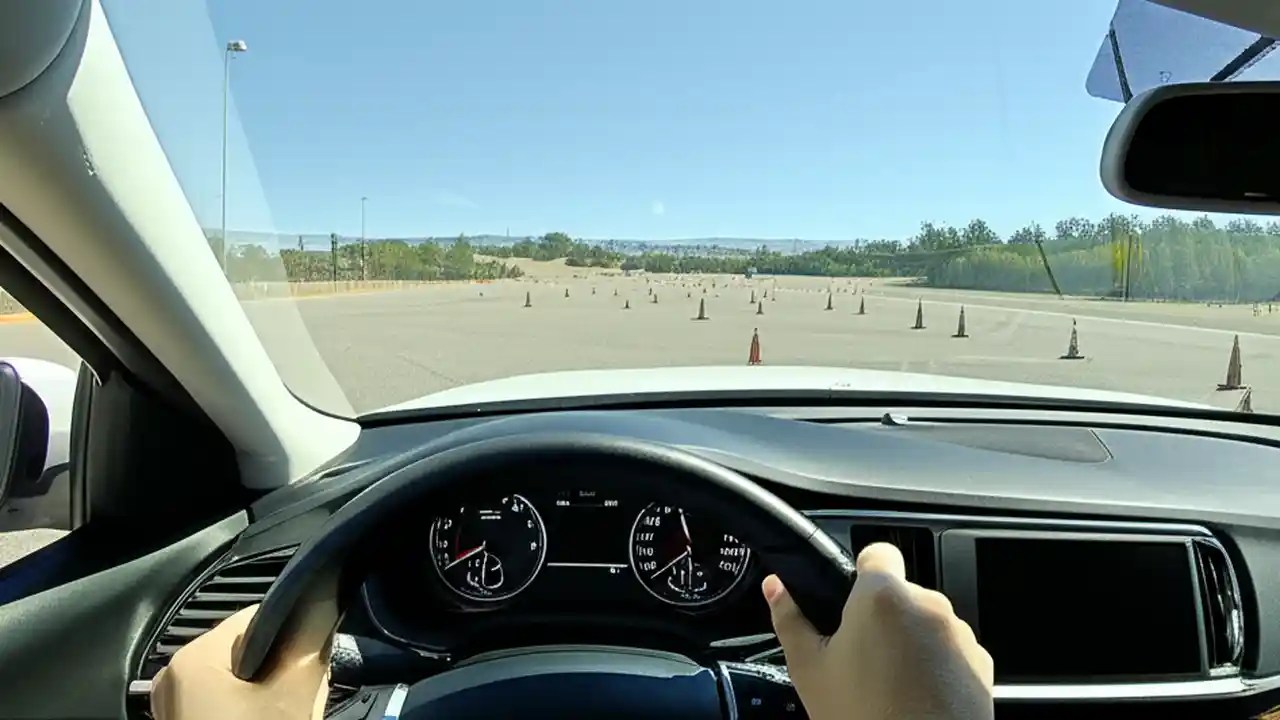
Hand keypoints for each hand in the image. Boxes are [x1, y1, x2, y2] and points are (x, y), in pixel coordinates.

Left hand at [150, 590, 337, 719]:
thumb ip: (310, 641)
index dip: (295, 638)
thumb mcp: (293, 695)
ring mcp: (174, 708)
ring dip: (270, 696)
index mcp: (192, 657)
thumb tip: (326, 597)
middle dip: (282, 672)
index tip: (312, 668)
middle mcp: (173, 677)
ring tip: (285, 718)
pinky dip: (252, 714)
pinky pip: (225, 706)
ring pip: (241, 683)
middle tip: (298, 702)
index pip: (259, 617)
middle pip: (250, 651)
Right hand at [763, 542, 992, 719]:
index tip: (851, 600)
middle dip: (882, 616)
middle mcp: (927, 605)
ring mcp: (959, 634)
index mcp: (882, 598)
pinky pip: (951, 649)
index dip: (862, 572)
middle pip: (900, 593)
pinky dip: (936, 664)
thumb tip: (775, 586)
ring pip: (926, 621)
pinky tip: (916, 695)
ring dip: (910, 639)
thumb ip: (789, 619)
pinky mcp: (981, 663)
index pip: (878, 553)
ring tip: (890, 682)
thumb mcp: (810, 670)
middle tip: (861, 657)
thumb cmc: (863, 717)